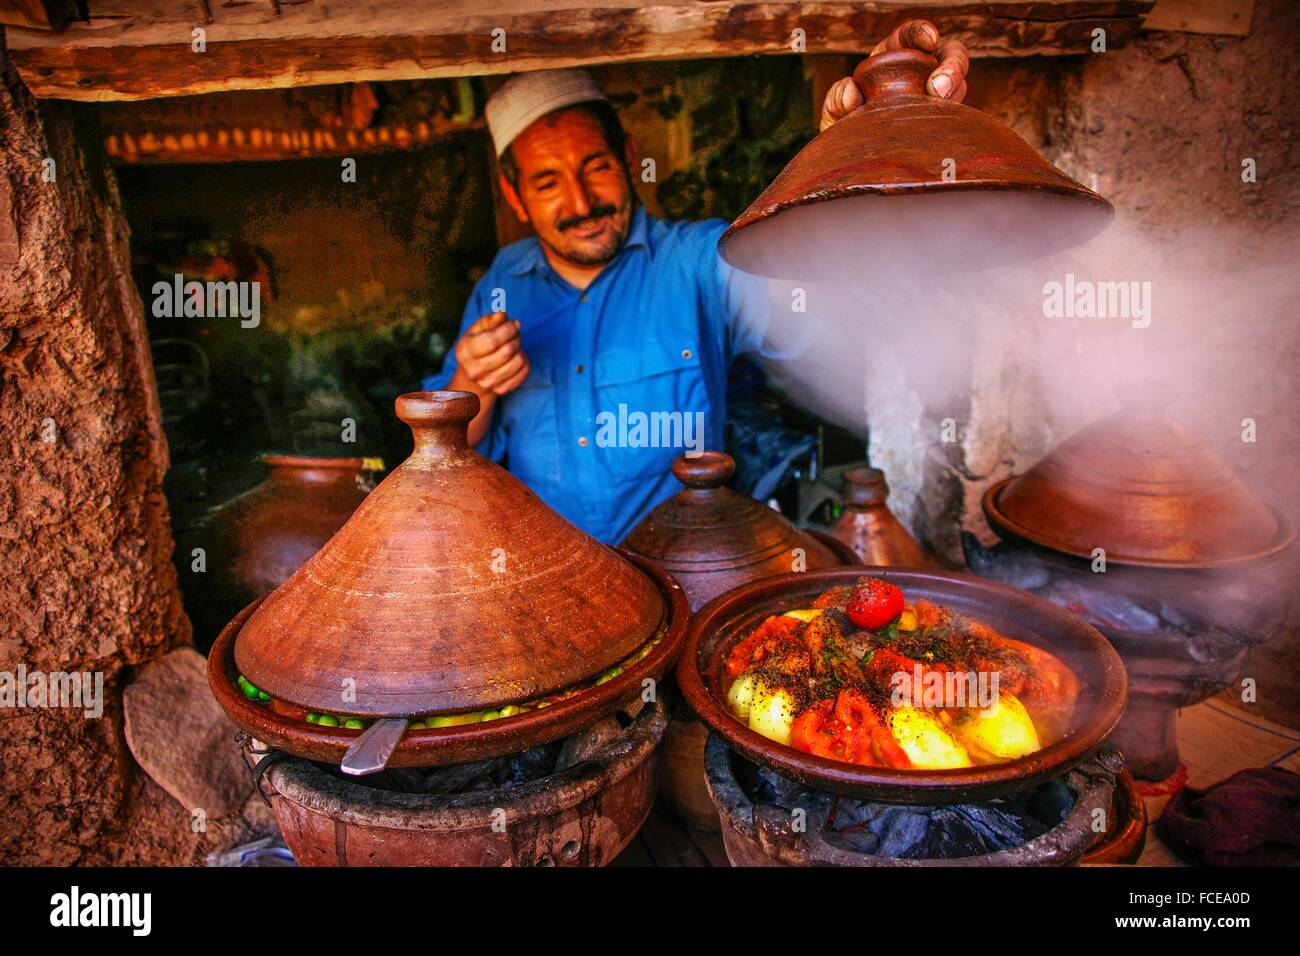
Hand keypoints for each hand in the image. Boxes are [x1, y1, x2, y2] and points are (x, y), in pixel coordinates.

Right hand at [454, 311, 529, 395]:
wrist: (474, 374)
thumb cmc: (477, 345)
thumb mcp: (478, 329)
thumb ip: (490, 320)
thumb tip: (502, 315)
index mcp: (465, 352)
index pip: (491, 341)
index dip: (507, 330)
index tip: (514, 324)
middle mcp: (474, 371)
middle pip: (506, 351)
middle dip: (516, 337)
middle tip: (516, 332)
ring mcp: (488, 383)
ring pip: (517, 361)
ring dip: (520, 348)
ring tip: (514, 344)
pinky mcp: (502, 390)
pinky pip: (524, 371)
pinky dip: (525, 360)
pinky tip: (516, 356)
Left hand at [820, 19, 970, 131]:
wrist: (852, 158)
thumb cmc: (846, 126)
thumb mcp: (834, 111)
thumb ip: (837, 98)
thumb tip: (851, 91)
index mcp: (894, 55)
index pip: (913, 35)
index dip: (923, 32)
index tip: (928, 40)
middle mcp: (922, 71)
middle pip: (952, 56)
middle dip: (952, 67)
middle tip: (937, 89)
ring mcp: (936, 97)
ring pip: (959, 87)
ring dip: (953, 95)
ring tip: (936, 108)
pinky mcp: (942, 122)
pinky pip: (955, 117)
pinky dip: (950, 120)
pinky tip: (937, 129)